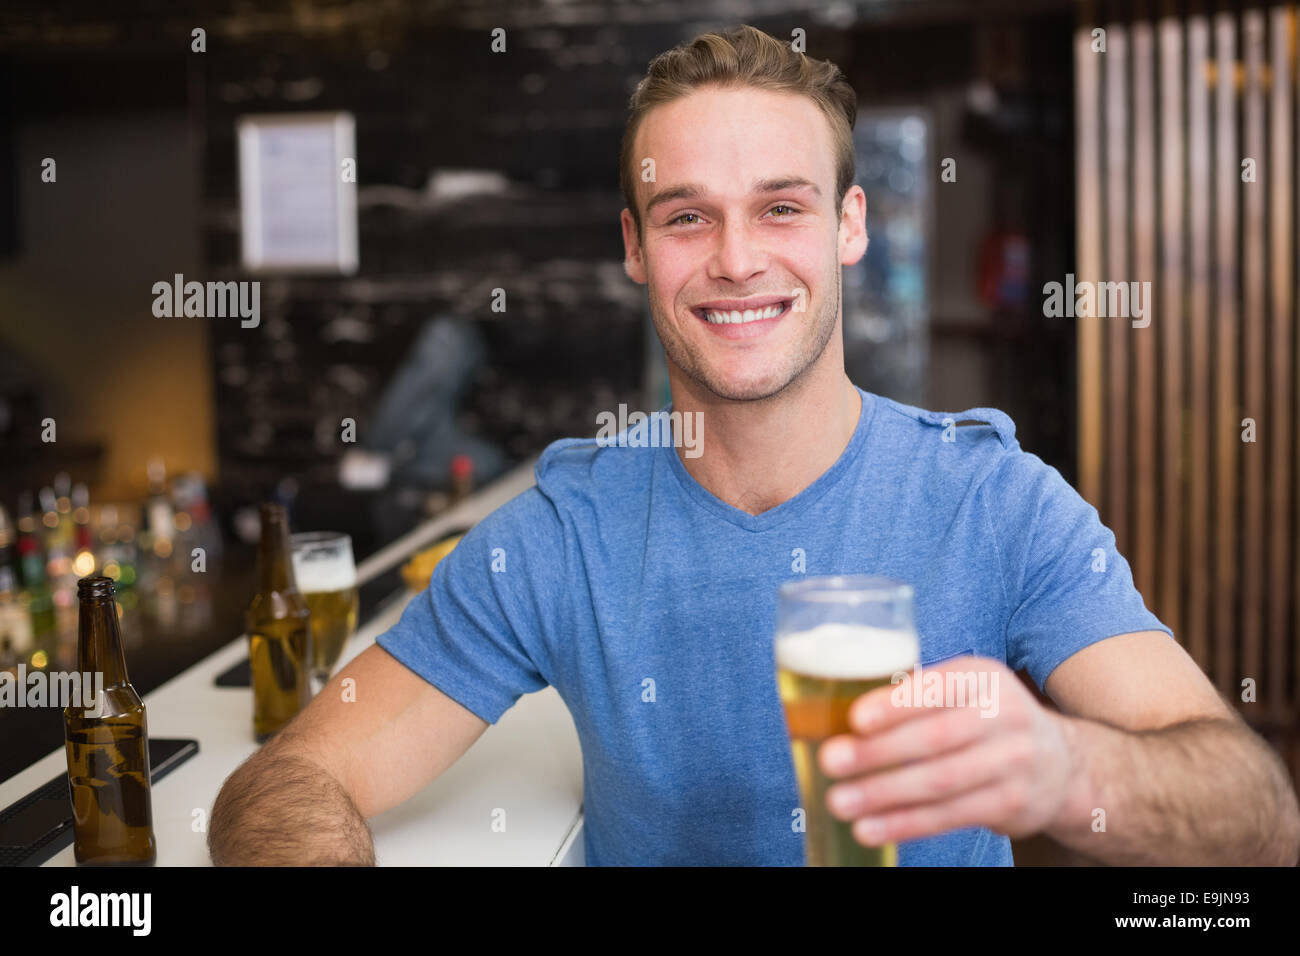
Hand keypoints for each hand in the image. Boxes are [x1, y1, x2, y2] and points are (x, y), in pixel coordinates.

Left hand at [819, 656, 1080, 846]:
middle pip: (936, 738)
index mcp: (982, 676)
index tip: (855, 718)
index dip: (896, 704)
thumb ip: (915, 695)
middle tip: (831, 760)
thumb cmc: (984, 717)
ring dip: (883, 794)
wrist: (1061, 762)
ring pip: (940, 782)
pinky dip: (905, 824)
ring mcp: (1012, 762)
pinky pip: (950, 816)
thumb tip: (835, 714)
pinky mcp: (1011, 804)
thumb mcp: (964, 689)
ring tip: (839, 801)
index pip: (937, 687)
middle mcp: (1004, 715)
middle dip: (878, 752)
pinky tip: (870, 828)